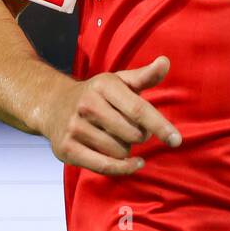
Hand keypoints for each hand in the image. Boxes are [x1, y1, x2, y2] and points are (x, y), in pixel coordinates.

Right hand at [42, 55, 181, 174]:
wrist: (52, 105)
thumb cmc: (97, 94)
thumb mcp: (119, 81)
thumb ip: (145, 76)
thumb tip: (165, 61)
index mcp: (104, 85)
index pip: (138, 109)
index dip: (159, 125)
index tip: (176, 140)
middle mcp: (87, 104)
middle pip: (132, 134)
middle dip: (140, 135)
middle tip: (132, 128)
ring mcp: (75, 127)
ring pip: (120, 151)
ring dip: (126, 149)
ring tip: (116, 137)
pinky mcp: (66, 148)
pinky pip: (104, 166)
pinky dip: (124, 168)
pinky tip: (135, 163)